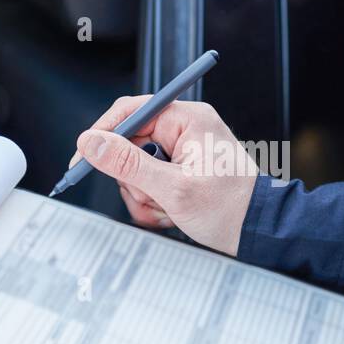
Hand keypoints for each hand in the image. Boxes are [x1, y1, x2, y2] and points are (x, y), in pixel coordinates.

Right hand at [70, 98, 258, 256]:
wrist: (261, 231)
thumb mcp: (173, 188)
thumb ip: (128, 164)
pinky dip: (155, 204)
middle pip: (129, 146)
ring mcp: (183, 151)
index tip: (82, 160)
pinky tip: (172, 214)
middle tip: (152, 198)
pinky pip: (150, 183)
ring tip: (168, 211)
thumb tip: (91, 143)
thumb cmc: (231, 208)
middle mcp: (184, 129)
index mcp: (187, 119)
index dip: (101, 135)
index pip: (129, 112)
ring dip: (145, 197)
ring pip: (136, 170)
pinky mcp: (182, 170)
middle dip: (134, 181)